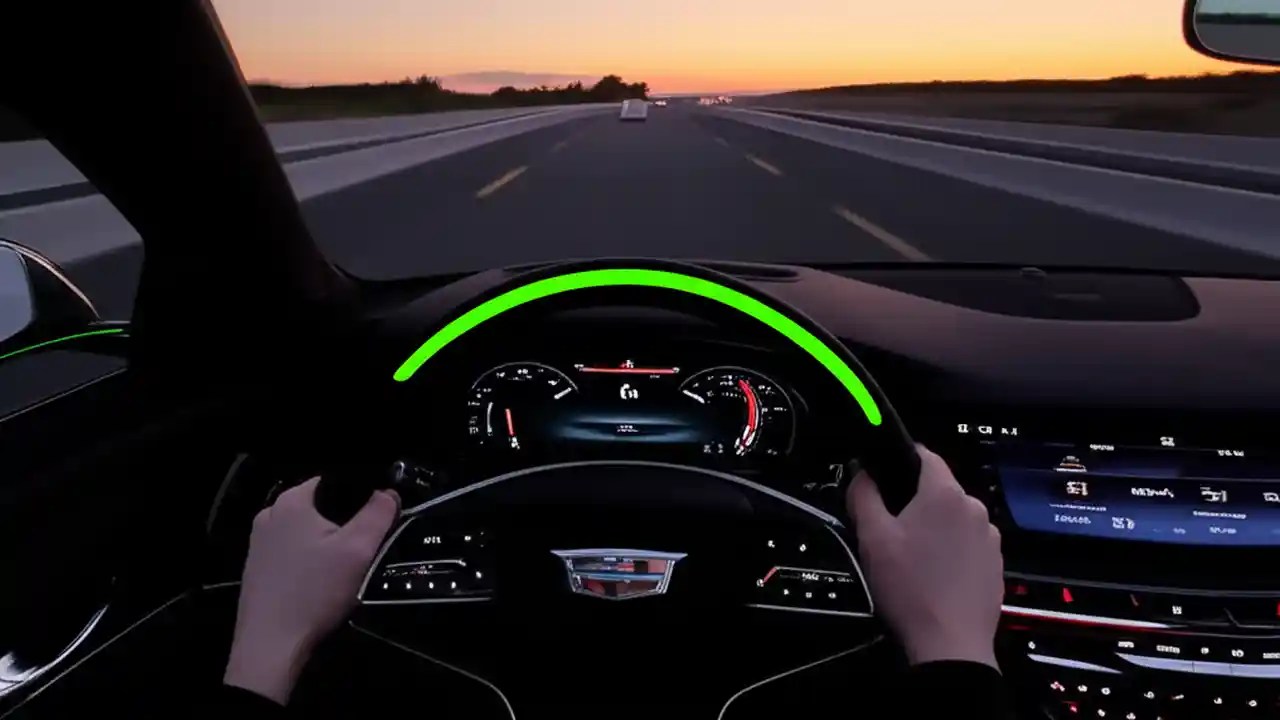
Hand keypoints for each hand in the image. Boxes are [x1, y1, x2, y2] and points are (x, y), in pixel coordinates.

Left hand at [224, 477, 398, 703]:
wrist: (270, 646)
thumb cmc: (315, 592)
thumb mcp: (357, 551)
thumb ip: (378, 514)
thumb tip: (388, 493)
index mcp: (292, 501)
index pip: (336, 480)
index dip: (362, 495)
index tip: (378, 520)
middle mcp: (270, 514)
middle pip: (322, 506)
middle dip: (345, 523)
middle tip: (363, 550)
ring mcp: (259, 542)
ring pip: (307, 531)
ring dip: (327, 544)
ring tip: (344, 570)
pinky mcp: (256, 567)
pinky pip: (293, 551)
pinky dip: (310, 561)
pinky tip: (320, 584)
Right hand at [847, 445, 1002, 668]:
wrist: (949, 645)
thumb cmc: (908, 586)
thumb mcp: (872, 538)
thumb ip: (863, 495)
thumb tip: (863, 473)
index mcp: (945, 493)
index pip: (925, 454)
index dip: (901, 460)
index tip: (883, 478)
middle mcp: (975, 508)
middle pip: (940, 490)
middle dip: (916, 502)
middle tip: (891, 531)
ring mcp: (991, 538)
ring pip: (955, 519)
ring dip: (936, 528)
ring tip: (914, 559)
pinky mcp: (998, 565)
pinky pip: (970, 545)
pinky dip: (953, 552)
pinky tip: (936, 577)